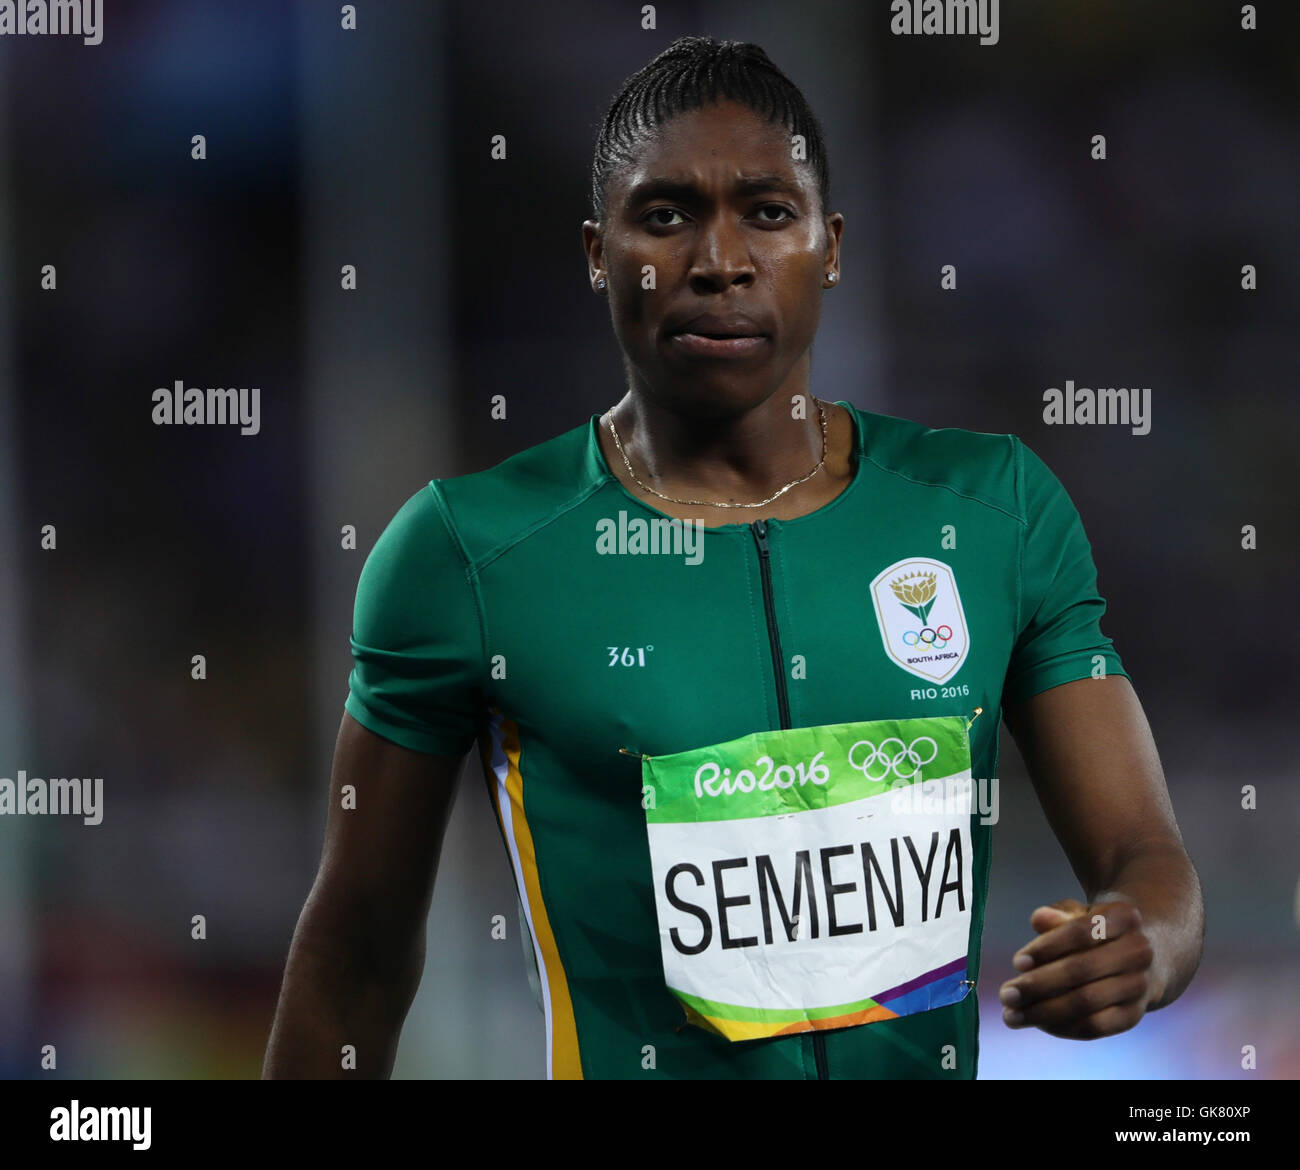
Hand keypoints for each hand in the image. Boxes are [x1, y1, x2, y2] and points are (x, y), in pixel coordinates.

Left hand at [999, 897, 1157, 1039]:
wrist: (1142, 956)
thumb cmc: (1096, 929)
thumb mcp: (1080, 912)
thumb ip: (1058, 913)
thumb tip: (1038, 919)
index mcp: (1124, 917)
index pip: (1081, 931)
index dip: (1047, 947)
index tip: (1016, 962)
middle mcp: (1139, 952)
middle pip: (1082, 971)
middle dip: (1038, 984)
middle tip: (1005, 994)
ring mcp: (1140, 986)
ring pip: (1087, 1004)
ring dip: (1044, 1012)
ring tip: (1012, 1015)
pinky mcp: (1134, 1015)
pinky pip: (1095, 1027)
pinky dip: (1062, 1028)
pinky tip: (1037, 1023)